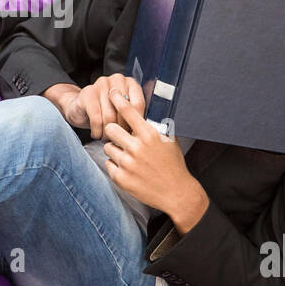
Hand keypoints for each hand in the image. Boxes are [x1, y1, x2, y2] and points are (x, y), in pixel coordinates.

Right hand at [58, 73, 145, 138]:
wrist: (80, 108)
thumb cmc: (105, 111)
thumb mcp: (123, 112)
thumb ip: (134, 115)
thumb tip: (142, 130)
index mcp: (130, 83)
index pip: (138, 104)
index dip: (136, 122)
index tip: (133, 133)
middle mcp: (117, 80)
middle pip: (123, 111)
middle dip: (121, 129)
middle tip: (119, 138)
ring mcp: (101, 84)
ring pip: (109, 116)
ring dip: (108, 132)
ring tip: (107, 137)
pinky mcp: (88, 93)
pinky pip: (96, 118)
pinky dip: (97, 131)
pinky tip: (97, 134)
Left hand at [102, 91, 208, 231]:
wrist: (176, 193)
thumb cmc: (173, 164)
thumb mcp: (169, 140)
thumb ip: (156, 124)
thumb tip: (146, 108)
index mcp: (150, 135)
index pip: (128, 111)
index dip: (118, 99)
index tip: (112, 93)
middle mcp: (137, 147)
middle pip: (110, 128)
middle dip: (114, 131)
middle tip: (121, 136)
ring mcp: (128, 164)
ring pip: (108, 147)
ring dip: (115, 150)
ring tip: (128, 155)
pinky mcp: (121, 178)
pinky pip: (108, 164)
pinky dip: (115, 165)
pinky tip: (128, 168)